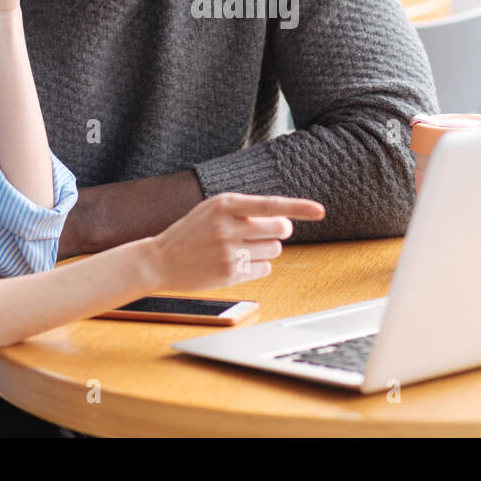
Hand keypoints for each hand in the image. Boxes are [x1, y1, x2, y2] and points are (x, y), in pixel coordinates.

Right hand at [148, 193, 324, 292]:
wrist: (159, 260)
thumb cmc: (191, 231)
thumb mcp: (213, 208)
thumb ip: (245, 209)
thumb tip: (285, 218)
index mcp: (225, 204)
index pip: (271, 204)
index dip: (299, 207)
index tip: (320, 211)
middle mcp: (228, 227)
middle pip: (280, 230)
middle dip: (280, 230)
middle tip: (264, 231)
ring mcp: (229, 253)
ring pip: (274, 250)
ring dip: (265, 248)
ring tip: (240, 247)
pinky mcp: (230, 275)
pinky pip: (265, 269)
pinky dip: (257, 266)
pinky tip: (235, 262)